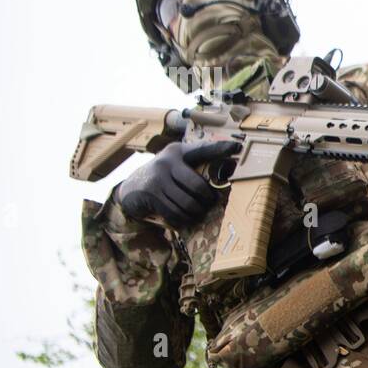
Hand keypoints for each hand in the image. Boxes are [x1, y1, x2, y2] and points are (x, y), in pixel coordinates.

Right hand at [116, 139, 241, 226]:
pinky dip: (183, 219)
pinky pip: (174, 213)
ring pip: (188, 203)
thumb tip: (225, 168)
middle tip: (211, 203)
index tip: (237, 148)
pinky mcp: (150, 195)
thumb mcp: (175, 164)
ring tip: (199, 212)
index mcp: (177, 152)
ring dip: (196, 212)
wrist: (130, 189)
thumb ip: (194, 164)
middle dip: (208, 200)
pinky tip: (185, 218)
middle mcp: (166, 162)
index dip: (220, 149)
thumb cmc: (162, 177)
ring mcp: (157, 179)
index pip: (202, 150)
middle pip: (198, 187)